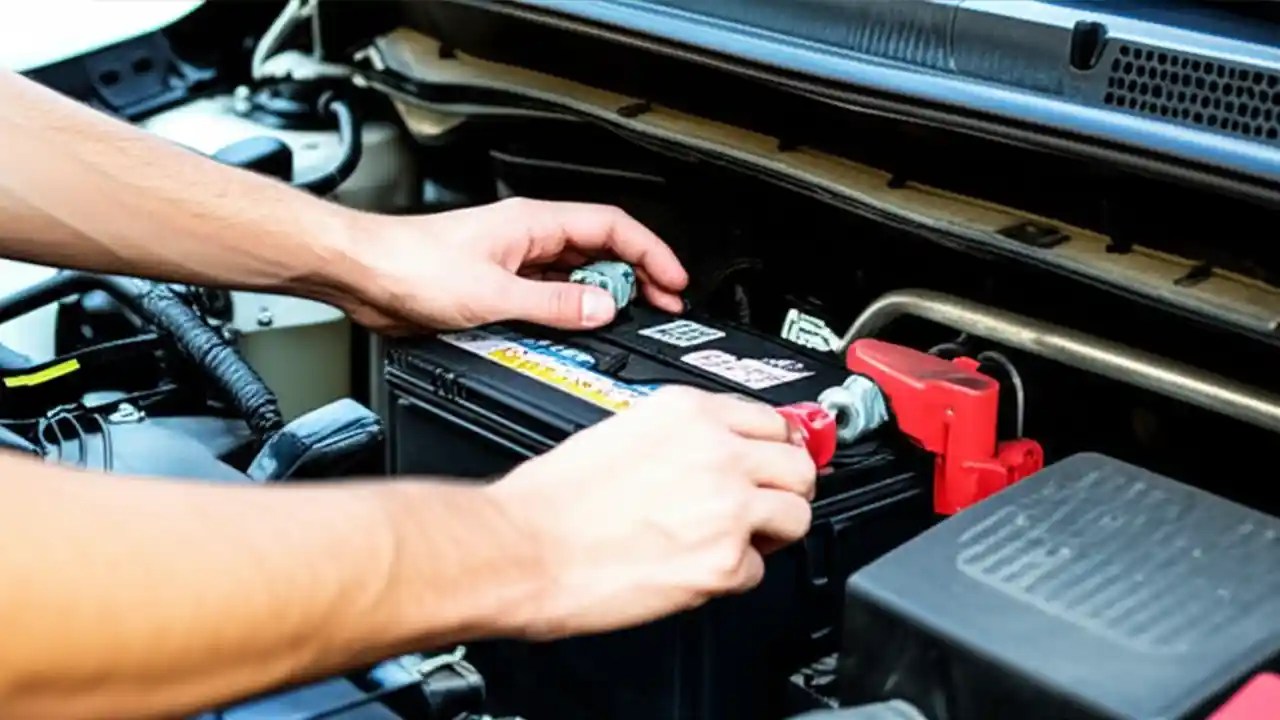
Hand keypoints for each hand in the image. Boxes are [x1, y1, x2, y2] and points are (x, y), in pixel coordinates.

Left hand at [336, 198, 687, 333]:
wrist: (364, 273)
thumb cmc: (411, 264)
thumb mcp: (494, 292)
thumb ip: (553, 303)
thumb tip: (602, 309)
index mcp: (533, 222)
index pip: (612, 227)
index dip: (650, 252)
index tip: (673, 281)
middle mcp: (526, 237)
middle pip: (600, 250)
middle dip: (636, 276)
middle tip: (661, 306)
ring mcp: (512, 260)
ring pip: (575, 272)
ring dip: (603, 294)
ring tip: (626, 321)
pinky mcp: (495, 284)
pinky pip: (548, 293)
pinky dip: (570, 309)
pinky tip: (575, 329)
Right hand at [485, 386, 817, 639]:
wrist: (523, 547)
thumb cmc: (551, 498)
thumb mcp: (620, 429)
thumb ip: (678, 435)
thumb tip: (711, 451)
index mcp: (688, 411)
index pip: (771, 418)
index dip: (771, 446)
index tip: (769, 459)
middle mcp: (717, 451)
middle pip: (798, 464)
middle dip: (785, 487)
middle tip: (764, 503)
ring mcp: (727, 506)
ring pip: (797, 515)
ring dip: (773, 531)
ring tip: (736, 540)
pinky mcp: (724, 563)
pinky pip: (760, 570)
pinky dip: (734, 575)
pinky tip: (697, 568)